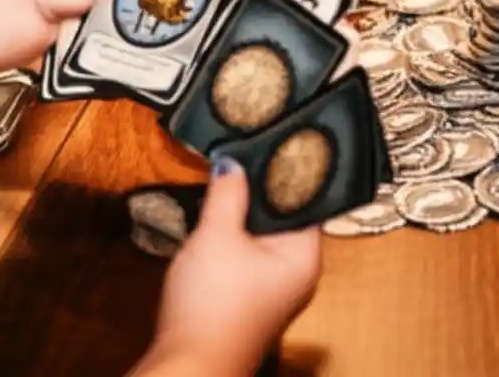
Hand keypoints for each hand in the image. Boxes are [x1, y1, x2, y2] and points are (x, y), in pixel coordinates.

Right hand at [136, 158, 320, 375]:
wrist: (190, 366)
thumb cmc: (212, 303)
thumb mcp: (217, 235)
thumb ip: (228, 194)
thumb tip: (233, 163)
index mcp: (306, 256)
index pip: (308, 201)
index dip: (289, 172)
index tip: (272, 143)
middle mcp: (299, 274)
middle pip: (285, 219)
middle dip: (262, 193)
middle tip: (243, 157)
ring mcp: (276, 290)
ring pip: (264, 239)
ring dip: (245, 217)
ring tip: (228, 183)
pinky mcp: (252, 301)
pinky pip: (250, 259)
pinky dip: (236, 241)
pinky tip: (216, 224)